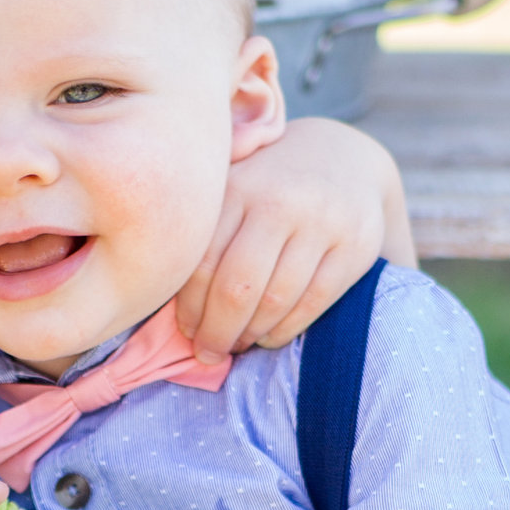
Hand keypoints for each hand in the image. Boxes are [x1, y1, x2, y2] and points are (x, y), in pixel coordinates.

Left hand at [176, 115, 411, 352]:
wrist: (345, 158)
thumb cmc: (269, 183)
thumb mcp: (234, 180)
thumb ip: (200, 220)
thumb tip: (155, 284)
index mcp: (239, 185)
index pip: (202, 262)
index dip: (189, 307)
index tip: (186, 329)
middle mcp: (280, 201)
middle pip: (237, 289)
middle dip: (216, 332)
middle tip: (207, 352)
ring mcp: (322, 223)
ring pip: (275, 301)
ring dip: (249, 335)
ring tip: (236, 344)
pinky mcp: (354, 246)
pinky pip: (312, 304)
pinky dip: (284, 330)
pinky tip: (267, 336)